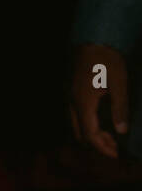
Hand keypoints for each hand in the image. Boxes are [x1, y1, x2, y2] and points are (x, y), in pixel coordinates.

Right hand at [69, 42, 129, 157]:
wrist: (93, 37)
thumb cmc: (108, 59)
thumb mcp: (119, 83)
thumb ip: (120, 108)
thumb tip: (121, 131)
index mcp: (83, 102)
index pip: (90, 135)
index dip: (103, 147)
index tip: (117, 154)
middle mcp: (71, 100)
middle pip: (79, 132)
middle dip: (97, 142)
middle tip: (115, 145)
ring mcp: (69, 93)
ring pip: (75, 122)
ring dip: (90, 132)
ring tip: (110, 134)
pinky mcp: (71, 87)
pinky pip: (74, 112)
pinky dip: (86, 122)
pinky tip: (100, 118)